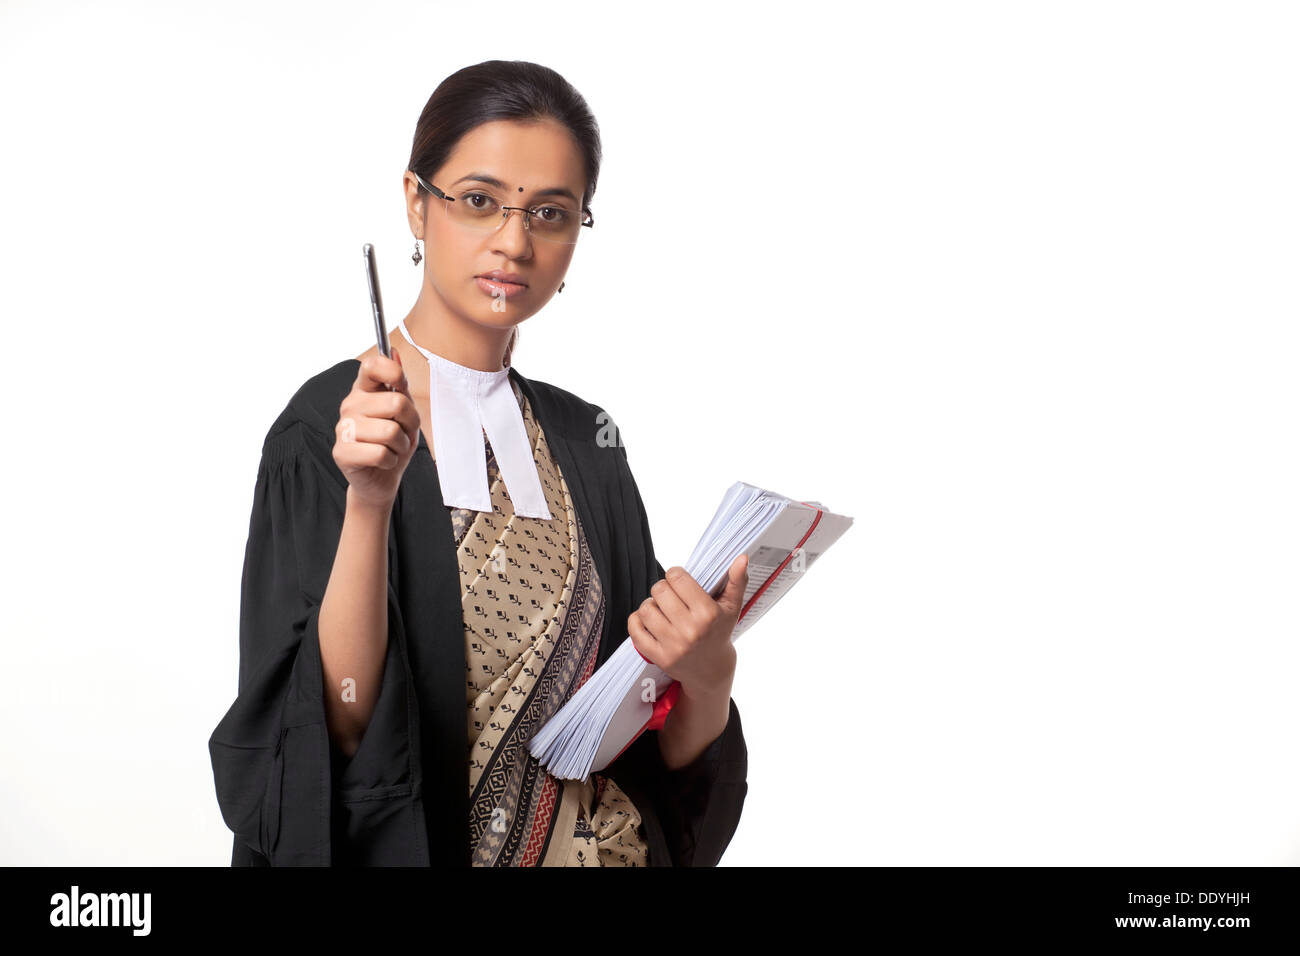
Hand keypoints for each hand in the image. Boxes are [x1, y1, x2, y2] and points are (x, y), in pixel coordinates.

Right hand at [333, 351, 420, 509]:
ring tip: (392, 448)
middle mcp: (350, 404)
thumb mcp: (404, 412)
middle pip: (396, 403)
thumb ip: (399, 384)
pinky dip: (391, 461)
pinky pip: (381, 453)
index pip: (372, 365)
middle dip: (410, 423)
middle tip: (403, 432)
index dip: (392, 372)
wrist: (381, 478)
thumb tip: (393, 351)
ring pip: (391, 432)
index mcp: (364, 390)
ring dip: (401, 445)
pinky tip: (382, 461)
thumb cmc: (393, 442)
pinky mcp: (341, 452)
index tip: (401, 386)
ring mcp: (343, 428)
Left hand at [627, 554, 747, 695]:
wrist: (711, 669)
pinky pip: (635, 630)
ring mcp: (673, 645)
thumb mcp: (732, 607)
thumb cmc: (719, 631)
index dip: (675, 575)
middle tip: (670, 596)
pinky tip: (649, 621)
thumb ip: (737, 581)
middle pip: (659, 590)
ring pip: (645, 609)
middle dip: (663, 589)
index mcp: (708, 614)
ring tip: (661, 609)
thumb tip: (742, 558)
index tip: (680, 582)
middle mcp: (690, 630)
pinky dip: (637, 621)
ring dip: (650, 605)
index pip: (677, 578)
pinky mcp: (659, 657)